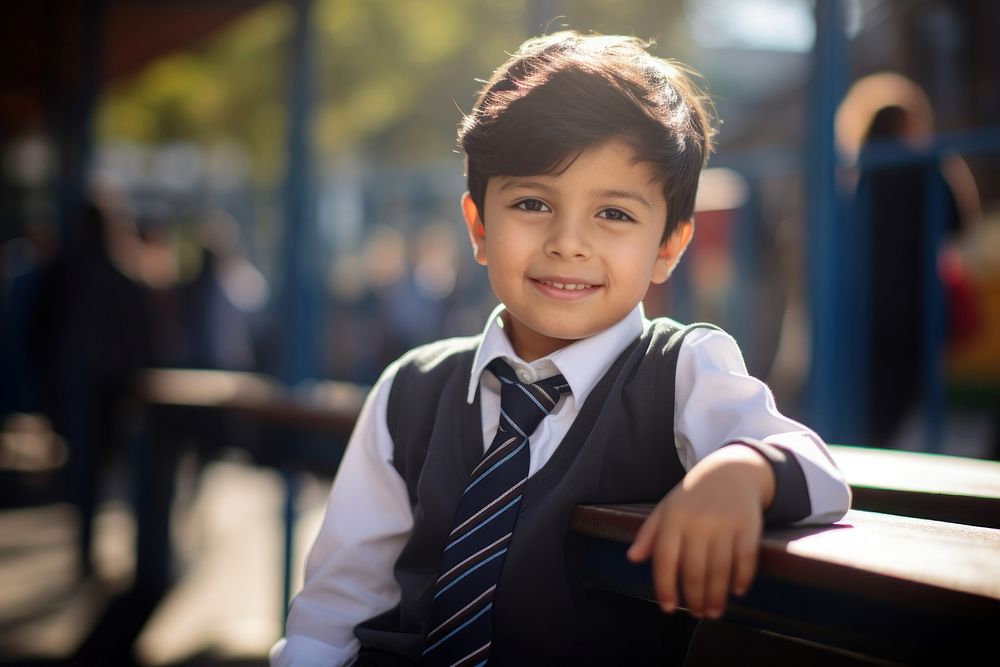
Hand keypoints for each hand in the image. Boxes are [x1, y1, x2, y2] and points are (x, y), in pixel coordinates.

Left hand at [626, 444, 774, 618]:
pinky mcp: (748, 526)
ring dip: (716, 597)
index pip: (665, 560)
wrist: (731, 470)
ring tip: (713, 612)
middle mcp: (698, 522)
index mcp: (673, 518)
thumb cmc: (694, 495)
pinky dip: (742, 579)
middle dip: (694, 599)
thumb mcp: (666, 508)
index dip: (665, 587)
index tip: (667, 608)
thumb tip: (632, 558)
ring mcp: (725, 524)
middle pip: (694, 571)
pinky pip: (746, 560)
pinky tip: (737, 591)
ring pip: (720, 571)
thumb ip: (649, 534)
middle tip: (695, 614)